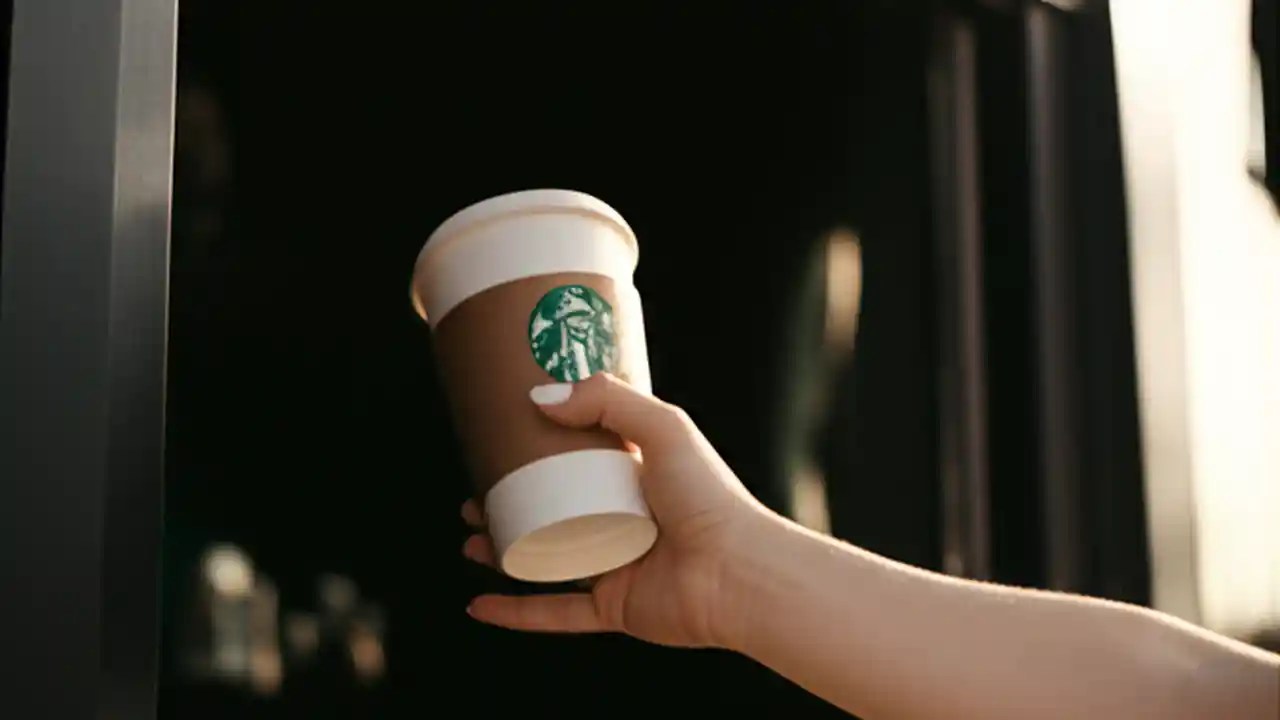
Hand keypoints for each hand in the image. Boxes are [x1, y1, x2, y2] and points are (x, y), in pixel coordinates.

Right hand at [461, 372, 767, 648]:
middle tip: (476, 491)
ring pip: (548, 561)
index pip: (583, 460)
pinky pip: (555, 614)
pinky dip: (515, 612)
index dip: (543, 451)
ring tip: (470, 537)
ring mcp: (619, 567)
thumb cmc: (711, 498)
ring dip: (504, 553)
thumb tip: (540, 397)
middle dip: (510, 504)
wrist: (739, 574)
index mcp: (639, 479)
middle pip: (555, 511)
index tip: (507, 437)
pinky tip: (479, 604)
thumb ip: (606, 399)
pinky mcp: (615, 608)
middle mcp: (627, 522)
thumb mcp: (663, 427)